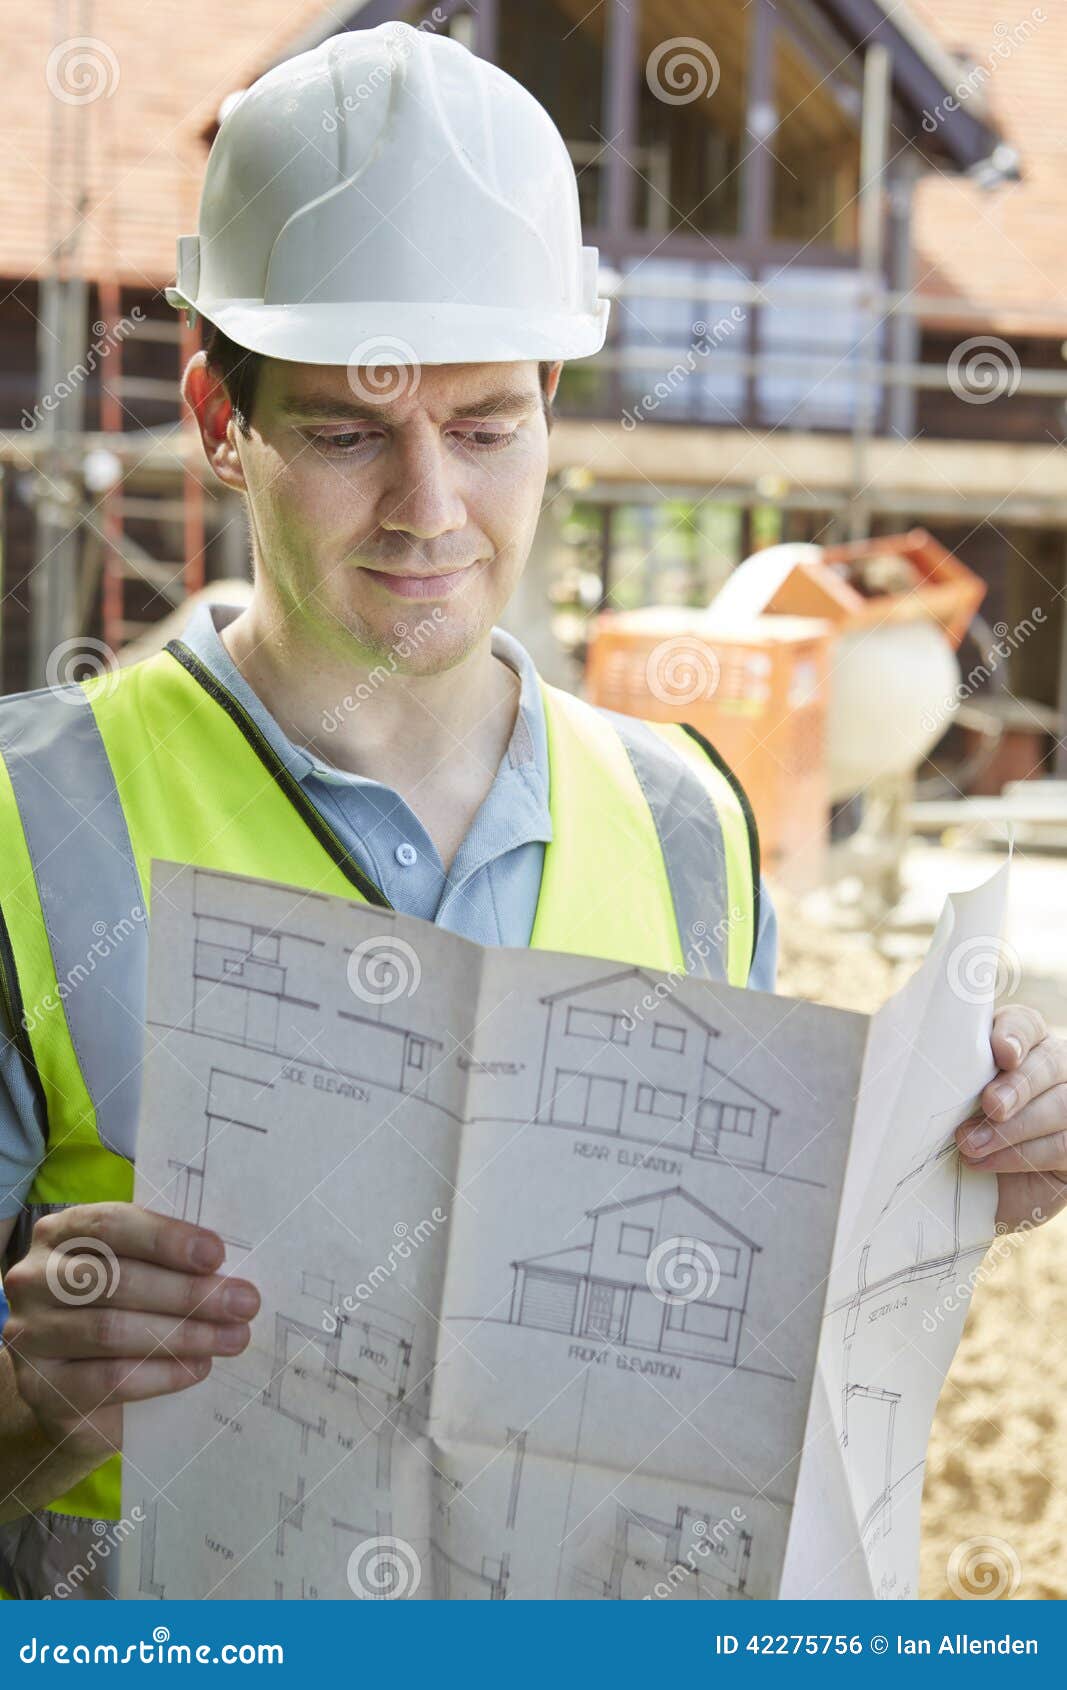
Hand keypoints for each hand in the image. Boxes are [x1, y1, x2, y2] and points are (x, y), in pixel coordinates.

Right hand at [2, 1203, 258, 1461]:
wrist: (77, 1387)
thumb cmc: (119, 1309)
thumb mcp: (136, 1271)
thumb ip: (165, 1261)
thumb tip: (229, 1269)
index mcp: (61, 1233)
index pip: (111, 1225)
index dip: (166, 1239)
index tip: (218, 1255)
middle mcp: (35, 1279)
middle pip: (117, 1281)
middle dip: (189, 1293)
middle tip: (244, 1303)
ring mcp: (30, 1335)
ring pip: (112, 1331)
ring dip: (184, 1334)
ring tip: (233, 1338)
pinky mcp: (40, 1389)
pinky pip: (107, 1379)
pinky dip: (161, 1374)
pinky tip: (198, 1368)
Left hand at [955, 1005, 1066, 1231]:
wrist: (965, 1188)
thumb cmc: (949, 1131)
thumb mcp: (943, 1100)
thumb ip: (945, 1077)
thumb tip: (915, 1067)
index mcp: (1018, 1045)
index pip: (1025, 1024)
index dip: (1015, 1035)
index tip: (1002, 1053)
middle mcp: (1050, 1069)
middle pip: (1049, 1062)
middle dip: (1018, 1085)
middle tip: (990, 1106)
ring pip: (1061, 1105)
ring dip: (1013, 1128)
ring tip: (970, 1144)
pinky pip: (1063, 1145)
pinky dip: (1022, 1155)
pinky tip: (987, 1161)